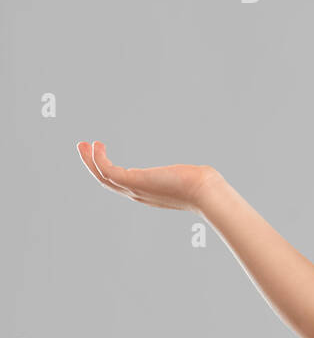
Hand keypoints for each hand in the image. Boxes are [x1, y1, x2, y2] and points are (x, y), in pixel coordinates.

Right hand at [76, 140, 221, 212]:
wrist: (206, 192)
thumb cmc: (204, 186)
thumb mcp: (190, 179)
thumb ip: (189, 176)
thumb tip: (202, 171)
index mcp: (148, 193)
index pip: (122, 184)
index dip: (109, 170)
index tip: (103, 155)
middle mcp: (138, 194)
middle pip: (107, 181)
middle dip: (93, 164)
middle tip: (84, 147)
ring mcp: (134, 189)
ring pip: (102, 177)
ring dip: (89, 160)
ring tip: (83, 144)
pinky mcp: (134, 181)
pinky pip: (108, 170)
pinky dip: (98, 159)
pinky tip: (97, 145)